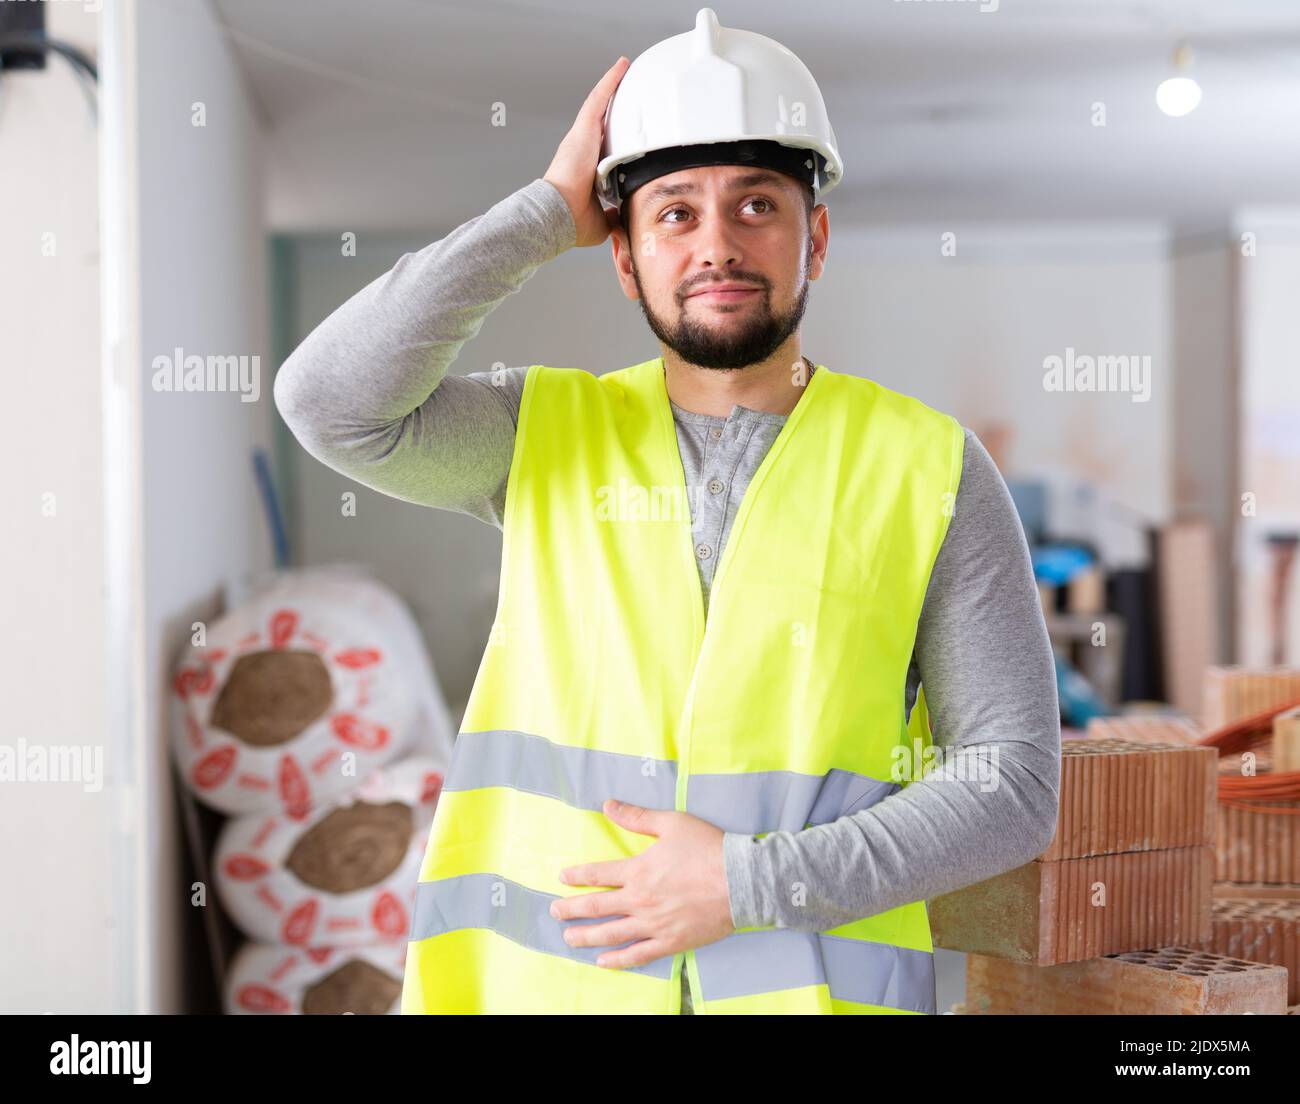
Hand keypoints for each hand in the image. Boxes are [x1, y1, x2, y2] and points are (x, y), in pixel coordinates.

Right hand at [544, 56, 629, 247]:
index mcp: (584, 168)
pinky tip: (622, 66)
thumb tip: (621, 219)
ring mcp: (581, 137)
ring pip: (599, 104)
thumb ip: (611, 216)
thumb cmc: (570, 220)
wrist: (556, 214)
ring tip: (625, 69)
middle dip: (611, 104)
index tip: (619, 127)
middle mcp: (580, 148)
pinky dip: (610, 81)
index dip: (610, 134)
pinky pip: (599, 98)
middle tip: (626, 87)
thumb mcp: (600, 220)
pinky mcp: (583, 130)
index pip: (600, 145)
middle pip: (600, 120)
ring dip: (612, 86)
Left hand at [549, 799, 735, 967]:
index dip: (577, 876)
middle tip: (554, 911)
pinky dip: (618, 960)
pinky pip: (637, 954)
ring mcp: (653, 924)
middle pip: (596, 907)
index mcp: (638, 870)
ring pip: (611, 934)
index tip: (561, 879)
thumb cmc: (708, 848)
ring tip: (568, 938)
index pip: (598, 874)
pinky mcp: (670, 942)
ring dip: (586, 936)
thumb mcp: (672, 823)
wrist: (741, 881)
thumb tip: (607, 805)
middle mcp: (640, 900)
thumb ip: (637, 816)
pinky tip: (603, 961)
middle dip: (571, 909)